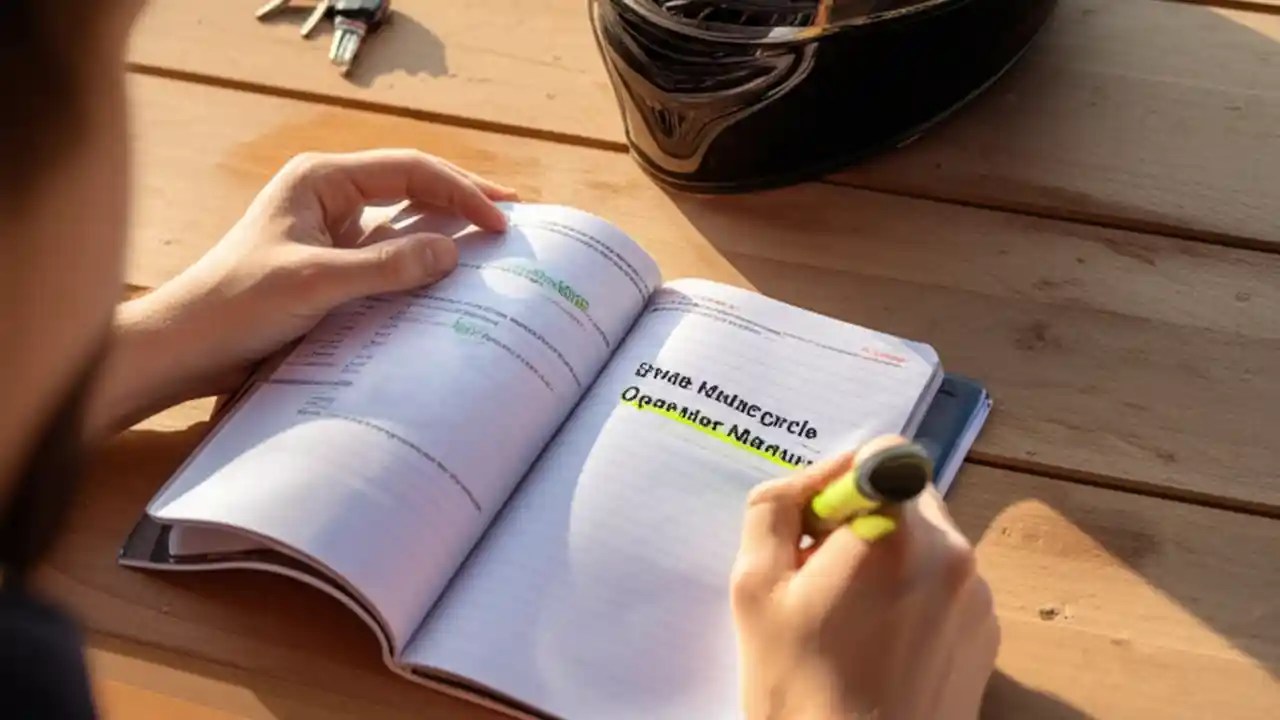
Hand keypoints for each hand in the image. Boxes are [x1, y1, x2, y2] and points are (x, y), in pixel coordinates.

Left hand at [89, 150, 516, 434]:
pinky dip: (421, 264)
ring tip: (492, 244)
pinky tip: (450, 279)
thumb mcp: (315, 283)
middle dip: (462, 200)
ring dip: (445, 231)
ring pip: (403, 222)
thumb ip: (386, 266)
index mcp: (322, 180)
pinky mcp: (333, 268)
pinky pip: (389, 258)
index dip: (460, 192)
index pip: (409, 171)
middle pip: (412, 187)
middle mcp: (330, 198)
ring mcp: (332, 233)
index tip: (499, 221)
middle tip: (512, 217)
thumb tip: (451, 253)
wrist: (188, 347)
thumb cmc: (237, 304)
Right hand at [731, 447, 998, 719]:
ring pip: (928, 543)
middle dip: (866, 522)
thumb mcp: (755, 588)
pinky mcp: (988, 635)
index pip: (884, 453)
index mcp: (897, 532)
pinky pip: (946, 587)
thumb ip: (777, 508)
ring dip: (891, 562)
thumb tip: (816, 480)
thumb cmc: (801, 687)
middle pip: (907, 497)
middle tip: (823, 579)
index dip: (843, 484)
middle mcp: (953, 554)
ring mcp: (977, 597)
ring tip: (851, 623)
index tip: (818, 532)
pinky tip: (880, 647)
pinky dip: (915, 599)